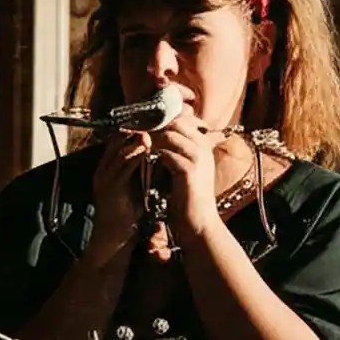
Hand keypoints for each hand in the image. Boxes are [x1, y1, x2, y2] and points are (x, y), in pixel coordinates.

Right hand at [89, 130, 151, 251]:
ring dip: (136, 138)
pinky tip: (148, 147)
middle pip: (117, 139)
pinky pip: (122, 165)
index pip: (120, 140)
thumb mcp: (135, 188)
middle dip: (137, 128)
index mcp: (109, 168)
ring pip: (119, 149)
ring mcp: (104, 177)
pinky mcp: (109, 187)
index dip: (137, 127)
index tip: (156, 120)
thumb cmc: (127, 216)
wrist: (114, 240)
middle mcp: (103, 169)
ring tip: (153, 128)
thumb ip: (142, 172)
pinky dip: (135, 154)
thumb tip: (158, 157)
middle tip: (156, 117)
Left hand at [148, 103, 224, 236]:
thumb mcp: (183, 169)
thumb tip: (155, 137)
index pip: (184, 118)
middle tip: (136, 127)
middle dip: (155, 123)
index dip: (163, 116)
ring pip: (172, 134)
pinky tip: (142, 158)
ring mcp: (198, 158)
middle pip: (178, 121)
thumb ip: (175, 152)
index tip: (142, 120)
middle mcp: (203, 147)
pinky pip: (167, 154)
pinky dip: (152, 154)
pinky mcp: (190, 171)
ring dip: (152, 137)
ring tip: (136, 141)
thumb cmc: (188, 198)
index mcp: (202, 145)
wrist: (198, 223)